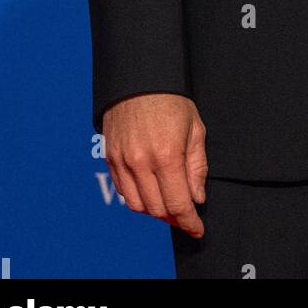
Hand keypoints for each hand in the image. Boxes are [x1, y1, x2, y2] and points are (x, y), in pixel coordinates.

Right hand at [102, 93, 207, 236]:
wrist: (139, 78)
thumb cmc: (171, 100)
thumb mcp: (195, 128)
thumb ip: (197, 166)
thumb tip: (197, 197)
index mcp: (167, 155)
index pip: (178, 204)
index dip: (189, 222)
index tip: (197, 229)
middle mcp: (141, 162)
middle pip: (157, 209)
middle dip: (174, 217)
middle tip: (186, 215)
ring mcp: (123, 161)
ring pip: (137, 205)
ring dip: (155, 211)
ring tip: (168, 204)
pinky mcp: (111, 158)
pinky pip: (123, 191)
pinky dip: (138, 198)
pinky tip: (150, 191)